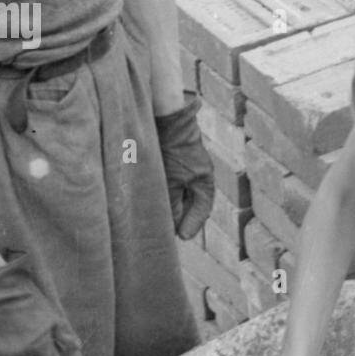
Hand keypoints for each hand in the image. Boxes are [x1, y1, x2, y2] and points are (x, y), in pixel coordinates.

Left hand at [154, 91, 214, 240]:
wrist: (166, 118)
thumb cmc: (173, 149)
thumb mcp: (172, 181)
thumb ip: (172, 204)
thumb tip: (171, 224)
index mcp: (204, 180)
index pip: (202, 208)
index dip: (193, 224)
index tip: (182, 237)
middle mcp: (196, 175)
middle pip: (189, 202)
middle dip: (179, 216)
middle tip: (167, 231)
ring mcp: (183, 167)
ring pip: (176, 193)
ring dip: (168, 204)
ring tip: (156, 216)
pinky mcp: (169, 161)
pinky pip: (167, 183)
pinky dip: (161, 192)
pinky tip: (149, 197)